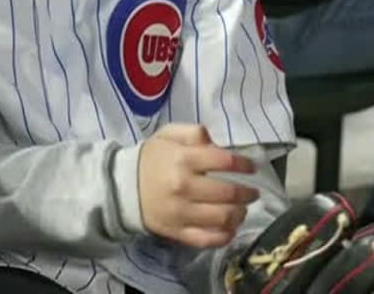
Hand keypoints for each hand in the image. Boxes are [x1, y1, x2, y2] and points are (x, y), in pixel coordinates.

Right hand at [138, 124, 257, 249]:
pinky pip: (208, 239)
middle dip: (247, 193)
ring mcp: (181, 212)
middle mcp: (184, 187)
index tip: (251, 167)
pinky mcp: (177, 232)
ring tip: (241, 209)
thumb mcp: (167, 135)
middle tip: (252, 192)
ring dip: (240, 213)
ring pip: (223, 218)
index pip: (224, 162)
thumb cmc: (150, 159)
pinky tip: (230, 227)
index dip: (244, 164)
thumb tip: (216, 143)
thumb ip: (193, 133)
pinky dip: (225, 235)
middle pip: (229, 193)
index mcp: (182, 160)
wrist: (121, 186)